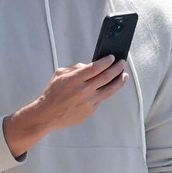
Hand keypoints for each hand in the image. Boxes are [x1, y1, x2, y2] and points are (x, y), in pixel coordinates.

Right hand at [4, 57, 127, 156]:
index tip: (111, 57)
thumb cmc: (52, 94)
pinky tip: (108, 87)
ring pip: (110, 90)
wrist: (47, 114)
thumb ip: (75, 68)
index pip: (95, 67)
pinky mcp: (90, 110)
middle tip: (121, 63)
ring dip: (119, 81)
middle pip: (106, 77)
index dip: (106, 61)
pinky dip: (106, 92)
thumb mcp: (59, 75)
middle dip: (117, 68)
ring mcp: (88, 101)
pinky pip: (101, 99)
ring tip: (124, 76)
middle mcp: (83, 90)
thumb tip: (90, 65)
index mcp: (74, 79)